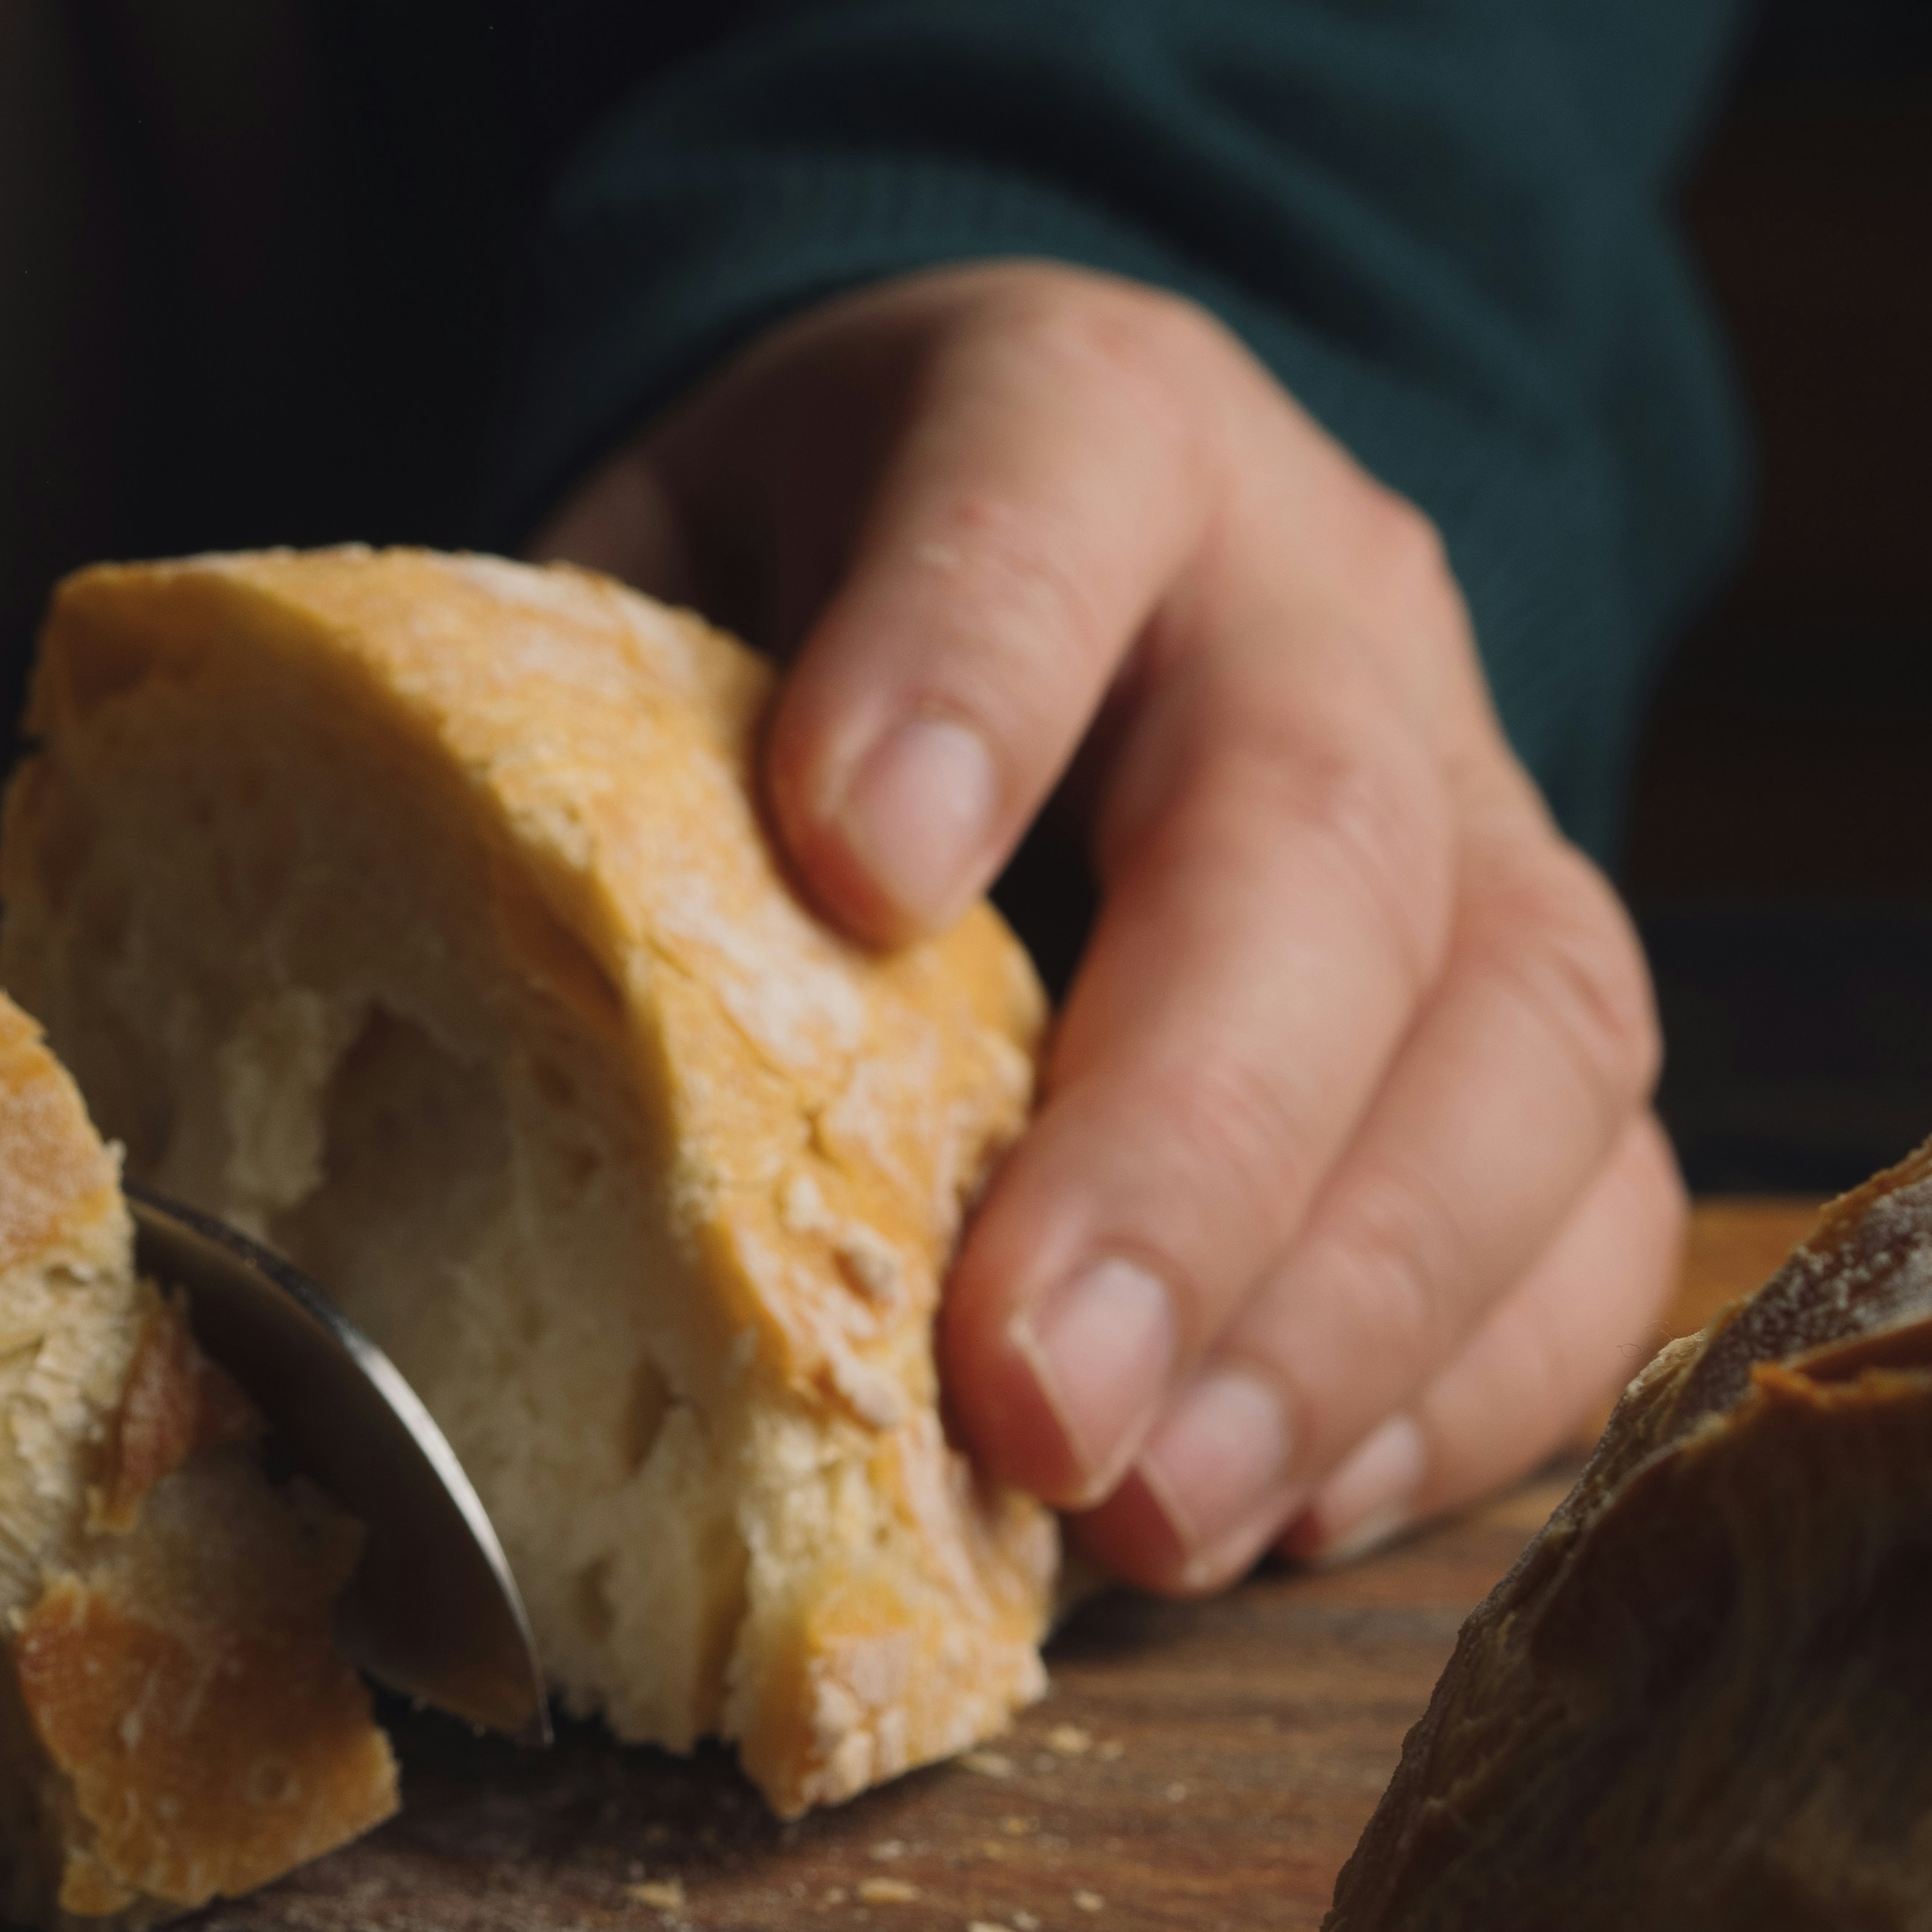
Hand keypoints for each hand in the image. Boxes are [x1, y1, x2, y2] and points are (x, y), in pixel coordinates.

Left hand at [548, 261, 1679, 1590]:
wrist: (1053, 539)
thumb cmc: (798, 609)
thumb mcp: (648, 571)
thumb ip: (560, 743)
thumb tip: (345, 1015)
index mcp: (1071, 418)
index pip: (1045, 485)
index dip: (968, 665)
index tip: (853, 871)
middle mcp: (1317, 598)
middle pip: (1320, 840)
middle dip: (1187, 1144)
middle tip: (1035, 1391)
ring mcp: (1486, 808)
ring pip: (1517, 1047)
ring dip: (1337, 1318)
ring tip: (1151, 1511)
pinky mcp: (1546, 1020)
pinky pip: (1586, 1220)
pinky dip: (1450, 1397)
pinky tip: (1276, 1513)